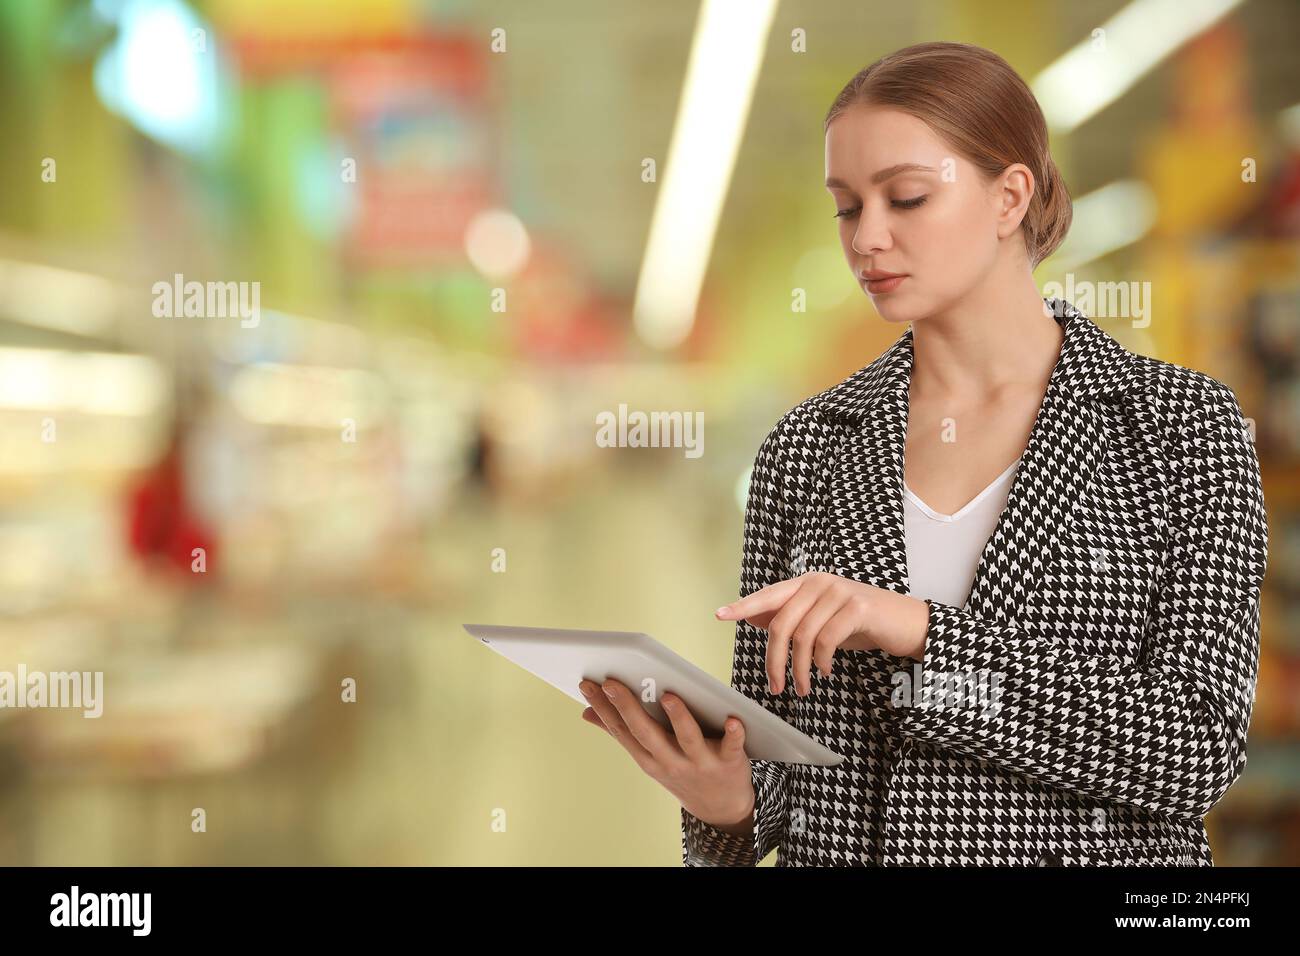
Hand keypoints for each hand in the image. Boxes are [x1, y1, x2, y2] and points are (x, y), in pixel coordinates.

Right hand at [578, 678, 754, 833]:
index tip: (587, 685)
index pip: (621, 730)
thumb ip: (621, 733)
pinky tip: (733, 720)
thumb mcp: (648, 758)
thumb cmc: (681, 772)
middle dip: (628, 708)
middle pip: (647, 733)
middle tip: (611, 683)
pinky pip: (732, 747)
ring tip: (667, 696)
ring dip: (678, 718)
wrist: (721, 809)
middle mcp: (670, 761)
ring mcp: (699, 763)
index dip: (603, 708)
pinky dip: (734, 735)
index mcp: (648, 758)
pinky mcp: (729, 762)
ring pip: (688, 739)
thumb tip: (587, 713)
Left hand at [714, 572, 929, 695]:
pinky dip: (821, 662)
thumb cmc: (861, 624)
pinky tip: (825, 672)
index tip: (720, 615)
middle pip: (780, 623)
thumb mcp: (822, 621)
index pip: (768, 595)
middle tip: (775, 687)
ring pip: (802, 636)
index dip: (743, 606)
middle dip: (773, 660)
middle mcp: (819, 582)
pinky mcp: (857, 607)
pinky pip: (826, 640)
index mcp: (806, 583)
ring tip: (803, 688)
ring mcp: (838, 592)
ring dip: (799, 669)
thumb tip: (755, 619)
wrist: (908, 623)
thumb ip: (793, 617)